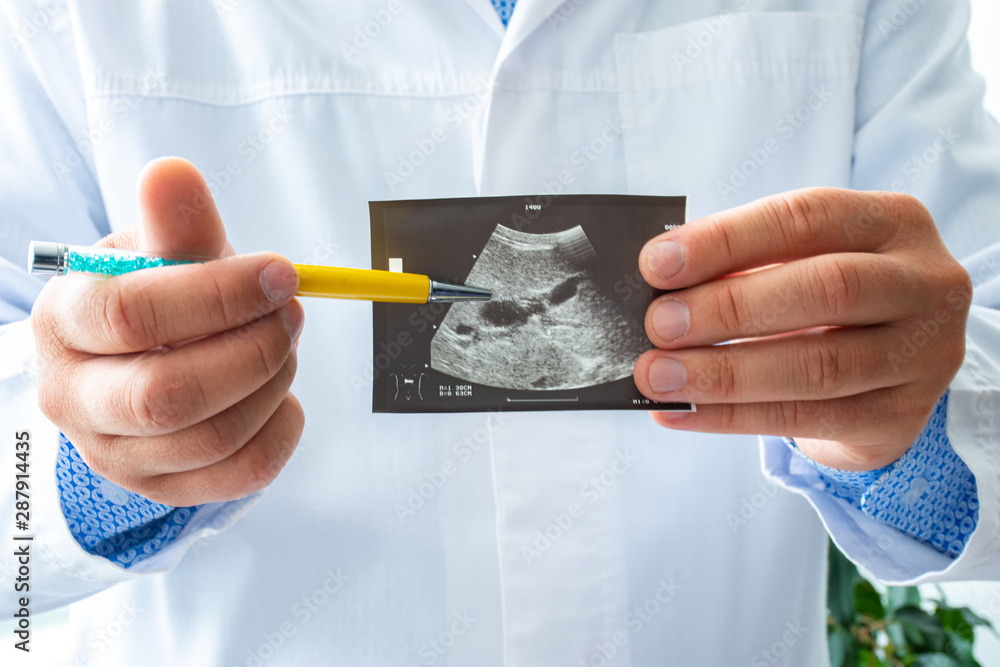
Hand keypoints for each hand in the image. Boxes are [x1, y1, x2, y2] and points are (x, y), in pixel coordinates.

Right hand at [32, 157, 304, 504]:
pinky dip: (283, 427)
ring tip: (286, 342)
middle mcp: (76, 398)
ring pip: (214, 436)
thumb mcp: (163, 251)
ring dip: (274, 382)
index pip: (131, 314)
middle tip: (292, 312)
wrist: (147, 356)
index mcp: (65, 324)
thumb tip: (172, 174)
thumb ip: (175, 222)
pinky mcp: (164, 488)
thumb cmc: (161, 296)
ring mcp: (117, 455)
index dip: (220, 294)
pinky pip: (245, 473)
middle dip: (252, 350)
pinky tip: (281, 394)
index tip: (282, 273)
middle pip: (167, 395)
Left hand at [632, 188, 972, 470]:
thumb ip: (741, 265)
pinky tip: (681, 413)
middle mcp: (924, 282)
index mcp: (891, 222)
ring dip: (726, 373)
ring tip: (659, 376)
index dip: (726, 240)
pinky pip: (810, 419)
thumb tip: (659, 285)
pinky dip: (734, 417)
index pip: (805, 218)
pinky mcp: (901, 416)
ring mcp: (922, 354)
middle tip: (659, 325)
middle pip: (826, 288)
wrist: (886, 371)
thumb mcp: (797, 263)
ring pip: (819, 366)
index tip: (657, 264)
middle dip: (730, 308)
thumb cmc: (822, 301)